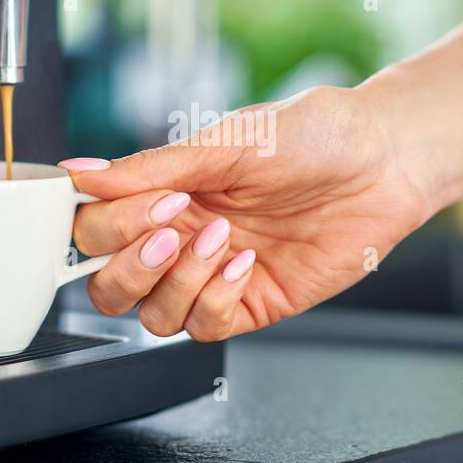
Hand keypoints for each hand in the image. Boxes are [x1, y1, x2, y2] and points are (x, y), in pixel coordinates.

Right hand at [61, 85, 434, 341]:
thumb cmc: (313, 135)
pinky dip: (214, 299)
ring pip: (152, 315)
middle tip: (174, 227)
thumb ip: (150, 167)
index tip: (153, 200)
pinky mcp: (251, 302)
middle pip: (109, 285)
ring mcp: (213, 275)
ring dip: (178, 281)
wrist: (384, 159)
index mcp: (164, 193)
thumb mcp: (226, 142)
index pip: (95, 230)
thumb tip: (78, 174)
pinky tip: (244, 263)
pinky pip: (205, 327)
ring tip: (222, 239)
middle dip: (130, 263)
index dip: (108, 226)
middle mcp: (180, 238)